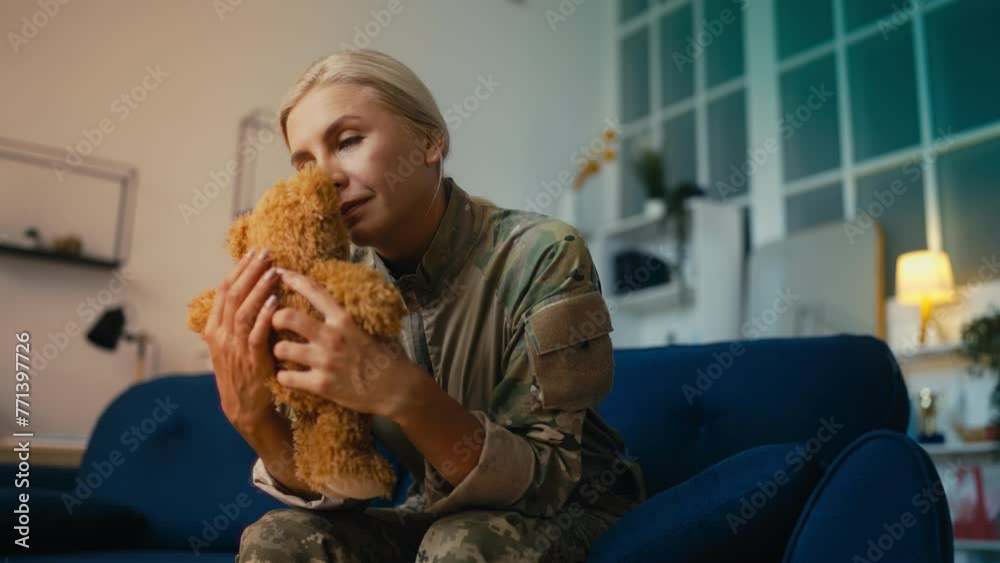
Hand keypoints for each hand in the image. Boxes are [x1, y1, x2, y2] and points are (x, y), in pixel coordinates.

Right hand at [202, 248, 280, 433]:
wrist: (244, 407)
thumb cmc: (243, 371)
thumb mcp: (232, 344)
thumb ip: (237, 321)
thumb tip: (251, 291)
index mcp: (214, 329)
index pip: (224, 291)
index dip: (239, 270)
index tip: (254, 253)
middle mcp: (221, 336)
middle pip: (232, 295)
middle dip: (250, 271)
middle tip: (266, 253)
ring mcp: (234, 348)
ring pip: (243, 310)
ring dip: (259, 288)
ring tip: (273, 271)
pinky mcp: (251, 360)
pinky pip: (256, 334)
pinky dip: (264, 316)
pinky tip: (275, 301)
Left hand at [271, 268, 416, 419]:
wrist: (398, 390)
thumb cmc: (388, 357)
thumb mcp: (371, 328)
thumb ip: (349, 317)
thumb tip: (334, 301)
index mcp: (344, 319)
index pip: (314, 291)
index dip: (293, 279)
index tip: (280, 273)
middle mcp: (332, 337)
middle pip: (286, 318)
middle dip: (275, 318)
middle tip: (276, 323)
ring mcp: (325, 362)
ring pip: (281, 348)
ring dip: (278, 350)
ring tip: (283, 352)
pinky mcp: (321, 385)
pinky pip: (286, 377)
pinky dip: (284, 376)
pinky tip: (289, 375)